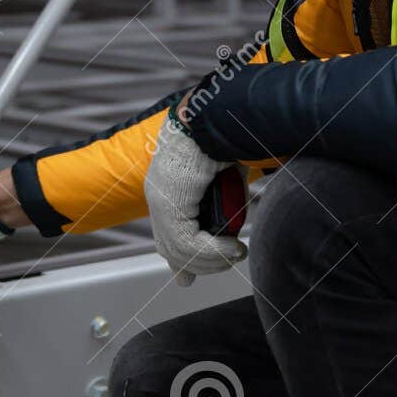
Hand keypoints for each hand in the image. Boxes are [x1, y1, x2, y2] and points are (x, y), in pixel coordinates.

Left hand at [144, 114, 246, 284]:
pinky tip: (234, 248)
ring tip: (237, 253)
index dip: (178, 260)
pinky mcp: (168, 202)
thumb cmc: (225, 137)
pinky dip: (214, 251)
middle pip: (171, 248)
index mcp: (169, 186)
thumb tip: (236, 223)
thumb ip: (226, 201)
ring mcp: (160, 199)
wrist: (216, 116)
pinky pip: (188, 242)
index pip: (166, 232)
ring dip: (214, 260)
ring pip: (180, 250)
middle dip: (200, 265)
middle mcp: (159, 194)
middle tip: (231, 260)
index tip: (185, 280)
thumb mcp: (226, 175)